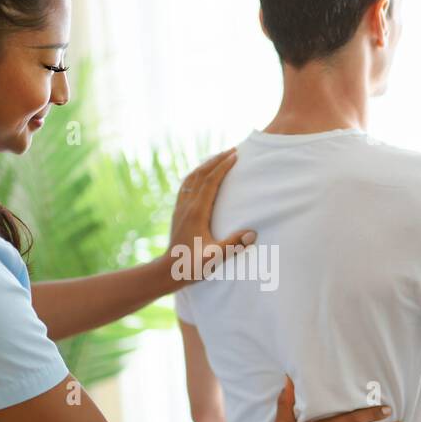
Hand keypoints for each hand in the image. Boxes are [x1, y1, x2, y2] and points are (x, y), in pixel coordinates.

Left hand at [165, 148, 255, 286]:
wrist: (168, 271)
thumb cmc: (192, 266)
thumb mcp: (215, 258)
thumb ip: (233, 245)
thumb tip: (253, 233)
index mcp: (197, 213)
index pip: (210, 182)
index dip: (223, 167)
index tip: (235, 155)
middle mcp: (187, 206)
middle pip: (201, 175)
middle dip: (216, 160)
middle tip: (232, 150)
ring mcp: (180, 208)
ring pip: (191, 179)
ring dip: (206, 165)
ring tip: (219, 158)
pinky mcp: (178, 213)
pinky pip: (186, 187)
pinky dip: (195, 176)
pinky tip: (200, 176)